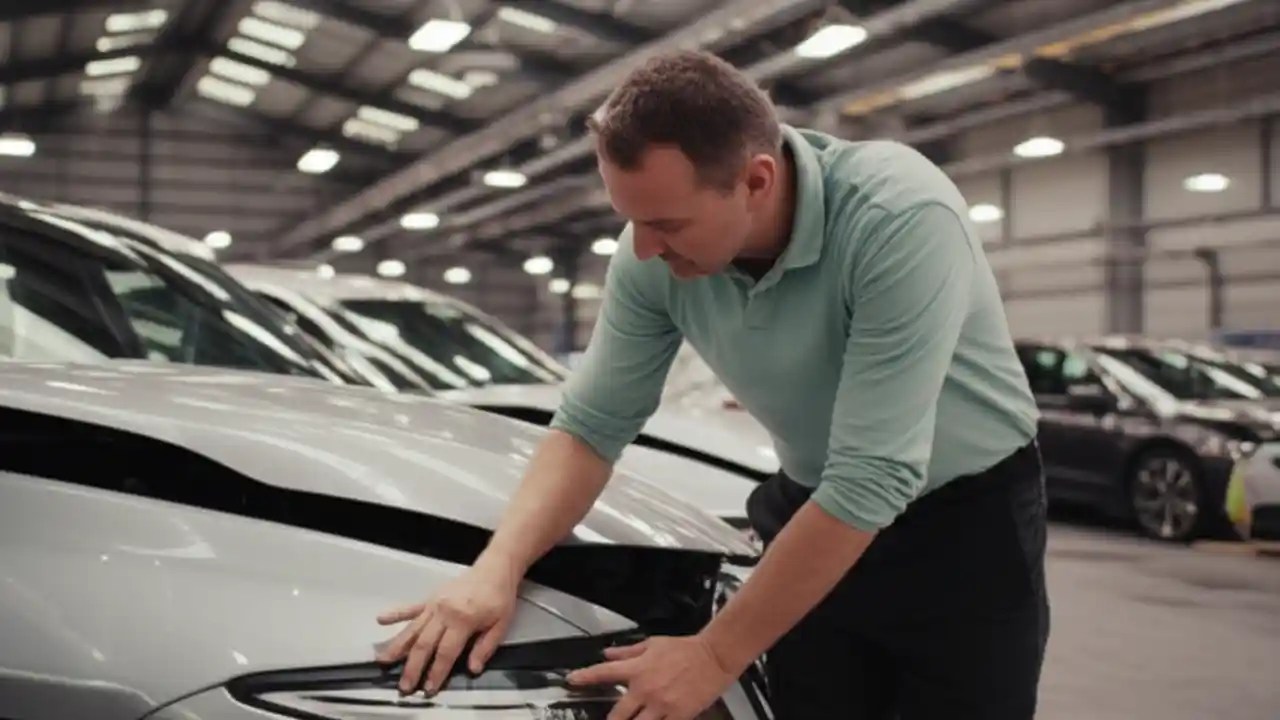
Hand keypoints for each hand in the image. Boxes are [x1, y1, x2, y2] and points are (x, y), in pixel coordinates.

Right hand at [375, 554, 521, 694]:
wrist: (495, 568)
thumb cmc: (499, 597)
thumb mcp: (501, 624)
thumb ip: (486, 647)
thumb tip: (473, 668)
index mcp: (463, 619)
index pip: (446, 652)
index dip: (437, 672)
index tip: (429, 688)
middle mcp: (444, 612)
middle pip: (424, 644)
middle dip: (413, 667)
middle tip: (404, 686)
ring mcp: (435, 604)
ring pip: (413, 629)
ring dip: (398, 647)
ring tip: (383, 661)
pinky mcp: (431, 598)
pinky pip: (411, 608)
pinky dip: (396, 614)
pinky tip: (381, 620)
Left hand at [567, 635, 738, 719]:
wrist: (714, 656)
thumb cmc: (685, 649)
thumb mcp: (653, 644)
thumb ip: (627, 652)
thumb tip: (608, 652)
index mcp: (638, 669)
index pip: (604, 672)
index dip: (585, 677)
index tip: (572, 681)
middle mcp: (646, 689)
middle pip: (617, 715)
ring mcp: (662, 705)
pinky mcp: (678, 716)